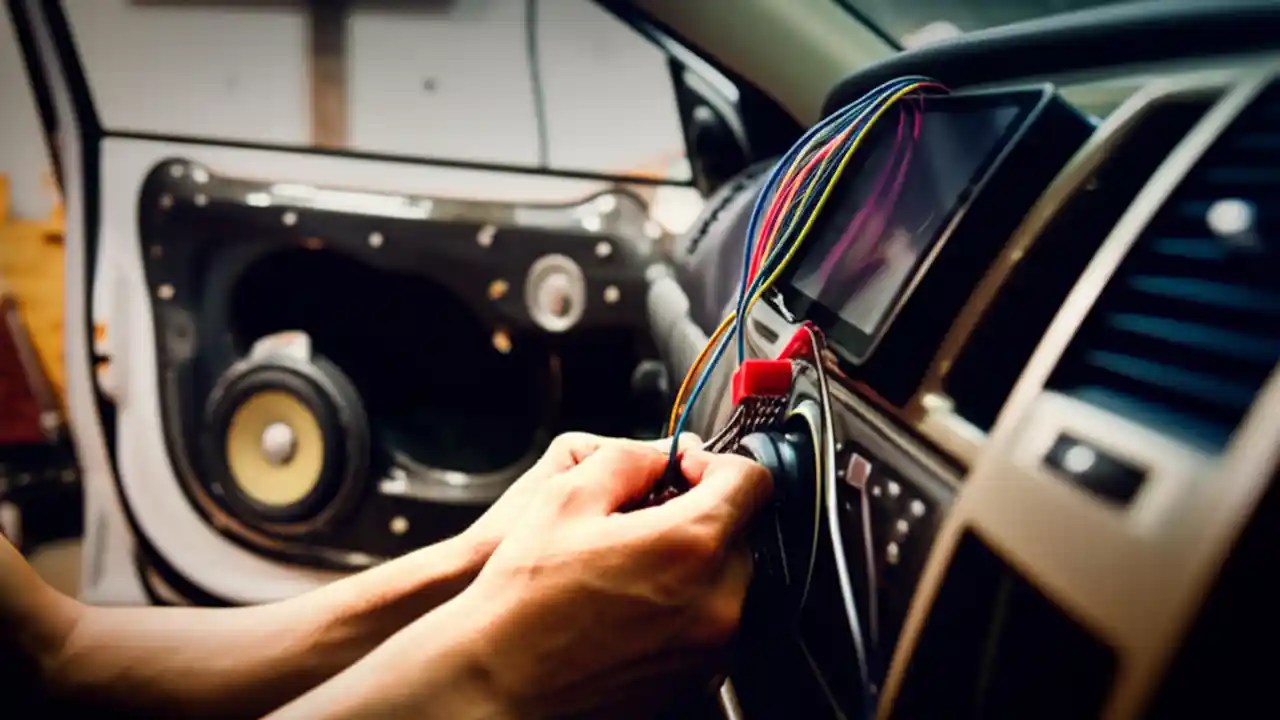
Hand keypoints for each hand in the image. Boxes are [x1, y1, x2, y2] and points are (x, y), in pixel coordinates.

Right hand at [455, 445, 771, 717]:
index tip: (684, 470)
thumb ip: (631, 459)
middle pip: (741, 533)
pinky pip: (710, 623)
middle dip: (701, 515)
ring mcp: (710, 648)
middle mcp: (717, 601)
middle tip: (645, 518)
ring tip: (631, 565)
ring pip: (727, 581)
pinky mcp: (696, 678)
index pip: (752, 482)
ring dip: (694, 562)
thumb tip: (666, 457)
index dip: (716, 463)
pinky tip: (630, 604)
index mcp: (691, 546)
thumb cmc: (522, 600)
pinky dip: (684, 604)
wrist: (498, 686)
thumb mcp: (565, 496)